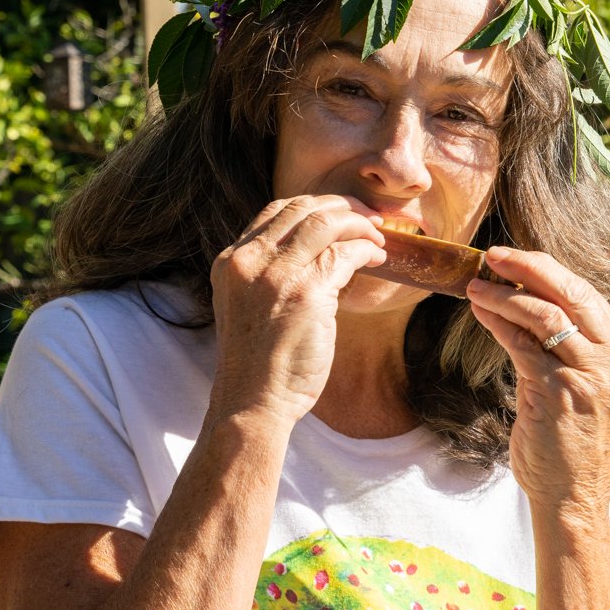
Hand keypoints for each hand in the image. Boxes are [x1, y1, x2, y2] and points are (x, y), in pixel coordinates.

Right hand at [210, 195, 386, 426]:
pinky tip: (379, 259)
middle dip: (342, 206)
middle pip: (301, 208)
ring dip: (359, 224)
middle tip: (368, 218)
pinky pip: (346, 253)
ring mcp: (277, 274)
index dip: (313, 207)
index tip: (339, 215)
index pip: (274, 211)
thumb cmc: (257, 365)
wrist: (253, 403)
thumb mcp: (247, 306)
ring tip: (378, 236)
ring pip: (326, 223)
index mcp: (230, 262)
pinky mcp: (307, 292)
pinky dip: (367, 249)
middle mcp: (249, 261)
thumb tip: (314, 253)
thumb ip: (267, 275)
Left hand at [466, 248, 609, 522]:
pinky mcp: (558, 391)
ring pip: (544, 313)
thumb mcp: (585, 385)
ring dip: (504, 294)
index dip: (547, 270)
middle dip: (528, 267)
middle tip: (493, 255)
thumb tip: (530, 302)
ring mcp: (590, 375)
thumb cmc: (572, 441)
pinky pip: (522, 344)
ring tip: (474, 284)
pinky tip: (478, 311)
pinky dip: (497, 322)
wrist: (572, 494)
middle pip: (570, 292)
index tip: (515, 258)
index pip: (586, 294)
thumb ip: (571, 346)